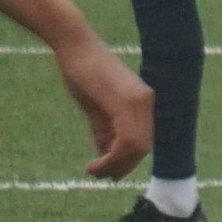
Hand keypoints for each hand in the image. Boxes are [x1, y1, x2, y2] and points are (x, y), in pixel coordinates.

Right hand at [53, 39, 151, 178]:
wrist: (74, 45)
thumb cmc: (82, 71)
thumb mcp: (95, 106)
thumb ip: (103, 129)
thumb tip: (106, 153)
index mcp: (143, 102)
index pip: (144, 140)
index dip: (129, 161)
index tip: (110, 173)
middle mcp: (147, 102)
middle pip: (143, 147)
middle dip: (123, 166)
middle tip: (100, 175)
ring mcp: (139, 102)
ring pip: (136, 147)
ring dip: (115, 166)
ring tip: (95, 172)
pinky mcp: (125, 102)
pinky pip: (126, 140)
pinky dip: (111, 158)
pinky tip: (95, 164)